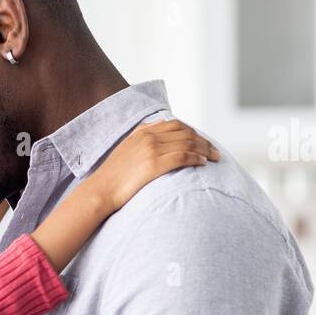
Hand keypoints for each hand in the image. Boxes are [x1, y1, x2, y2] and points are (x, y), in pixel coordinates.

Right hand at [93, 120, 218, 210]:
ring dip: (205, 149)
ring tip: (215, 157)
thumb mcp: (126, 151)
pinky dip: (196, 158)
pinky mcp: (154, 164)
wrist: (100, 191)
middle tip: (214, 150)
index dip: (192, 131)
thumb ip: (142, 140)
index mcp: (141, 132)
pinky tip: (203, 163)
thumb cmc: (112, 177)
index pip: (175, 124)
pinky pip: (182, 156)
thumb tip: (160, 138)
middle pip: (185, 132)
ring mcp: (151, 149)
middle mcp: (148, 137)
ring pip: (187, 143)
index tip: (202, 140)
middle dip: (203, 140)